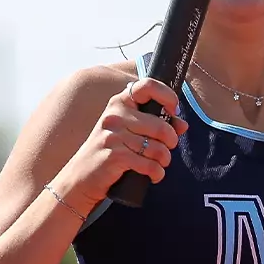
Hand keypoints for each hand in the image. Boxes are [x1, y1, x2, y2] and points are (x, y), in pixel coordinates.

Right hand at [52, 78, 187, 211]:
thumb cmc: (108, 152)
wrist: (80, 178)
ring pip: (157, 148)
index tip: (173, 110)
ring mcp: (113, 136)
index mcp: (119, 103)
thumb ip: (154, 125)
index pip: (147, 86)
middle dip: (171, 142)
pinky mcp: (114, 156)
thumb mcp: (127, 133)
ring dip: (164, 160)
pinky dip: (156, 173)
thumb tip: (183, 124)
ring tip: (159, 164)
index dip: (167, 96)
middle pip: (160, 126)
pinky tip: (154, 176)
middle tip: (167, 150)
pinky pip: (149, 165)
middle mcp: (115, 115)